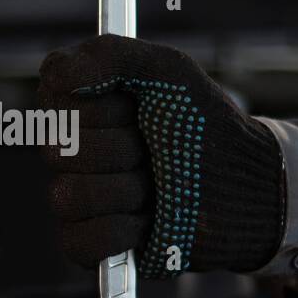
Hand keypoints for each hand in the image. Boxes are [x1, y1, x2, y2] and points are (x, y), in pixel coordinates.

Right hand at [37, 34, 284, 275]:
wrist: (240, 184)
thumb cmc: (202, 124)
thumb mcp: (167, 71)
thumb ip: (110, 56)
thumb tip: (58, 74)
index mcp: (79, 104)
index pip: (56, 97)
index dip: (103, 104)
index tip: (136, 105)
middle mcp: (69, 148)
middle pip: (60, 150)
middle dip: (122, 150)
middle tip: (152, 150)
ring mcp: (76, 196)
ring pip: (70, 197)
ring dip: (128, 192)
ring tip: (156, 188)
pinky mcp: (87, 242)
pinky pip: (79, 241)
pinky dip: (121, 233)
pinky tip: (147, 222)